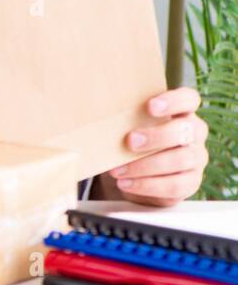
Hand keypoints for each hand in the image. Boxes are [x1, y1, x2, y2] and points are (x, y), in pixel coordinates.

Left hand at [91, 87, 207, 204]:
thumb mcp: (127, 126)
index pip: (188, 99)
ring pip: (180, 160)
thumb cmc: (131, 140)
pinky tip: (126, 183)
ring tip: (118, 170)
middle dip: (157, 136)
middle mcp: (193, 134)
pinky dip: (147, 185)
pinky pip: (175, 185)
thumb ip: (122, 117)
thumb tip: (89, 113)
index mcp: (181, 112)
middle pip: (186, 130)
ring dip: (146, 165)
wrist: (135, 174)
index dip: (173, 100)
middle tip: (130, 141)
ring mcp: (195, 158)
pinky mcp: (190, 182)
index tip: (150, 106)